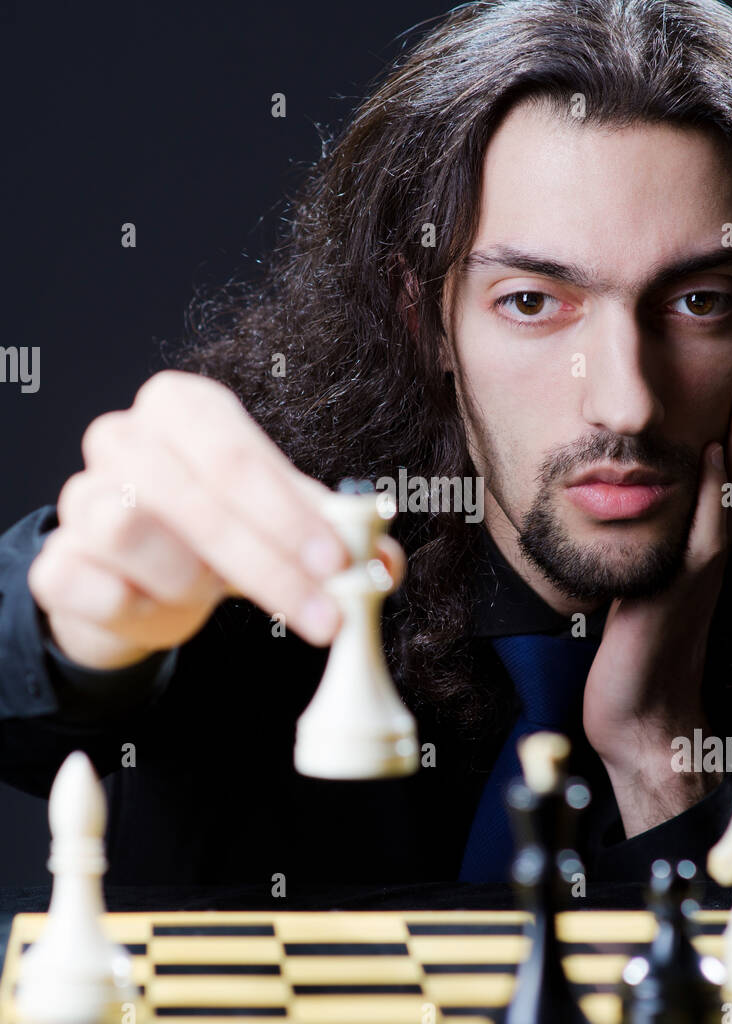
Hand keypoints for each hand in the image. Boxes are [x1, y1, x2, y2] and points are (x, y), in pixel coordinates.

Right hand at [28, 371, 404, 669]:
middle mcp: (123, 438)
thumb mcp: (279, 524)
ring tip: (209, 592)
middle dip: (269, 566)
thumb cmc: (214, 534)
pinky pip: (97, 587)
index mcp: (183, 407)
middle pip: (196, 498)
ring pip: (133, 532)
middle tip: (322, 616)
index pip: (240, 458)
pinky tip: (155, 606)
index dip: (291, 516)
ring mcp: (79, 496)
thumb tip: (386, 562)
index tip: (339, 565)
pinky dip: (138, 609)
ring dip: (190, 580)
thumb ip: (335, 536)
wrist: (136, 582)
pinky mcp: (53, 562)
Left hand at [581, 339, 731, 835]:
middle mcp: (711, 547)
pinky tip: (714, 458)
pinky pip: (703, 538)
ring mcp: (700, 568)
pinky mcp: (679, 592)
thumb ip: (650, 538)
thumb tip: (632, 496)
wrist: (640, 714)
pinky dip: (712, 497)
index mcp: (702, 539)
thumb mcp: (642, 577)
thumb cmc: (633, 648)